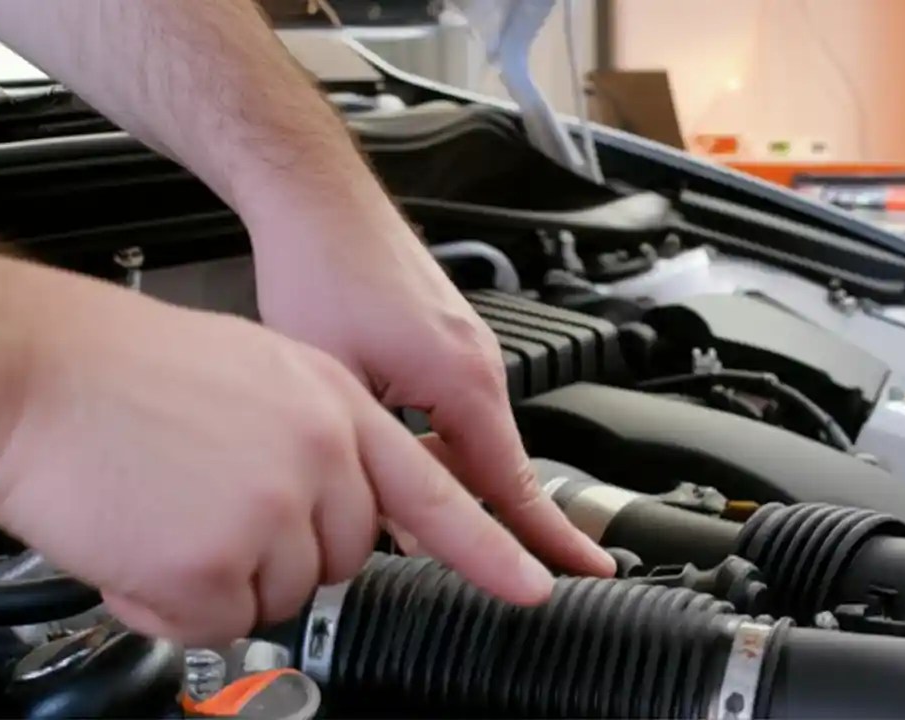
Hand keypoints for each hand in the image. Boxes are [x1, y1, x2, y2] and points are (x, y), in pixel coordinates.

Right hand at [0, 277, 555, 643]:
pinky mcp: (223, 554)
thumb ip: (312, 436)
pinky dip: (176, 603)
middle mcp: (322, 450)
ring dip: (227, 577)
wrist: (41, 367)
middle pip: (344, 558)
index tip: (532, 585)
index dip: (487, 549)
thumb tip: (325, 498)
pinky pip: (219, 620)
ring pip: (283, 594)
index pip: (433, 491)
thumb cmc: (125, 368)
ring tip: (171, 514)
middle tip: (212, 509)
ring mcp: (278, 503)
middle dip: (287, 553)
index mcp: (335, 402)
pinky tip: (145, 547)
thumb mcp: (255, 375)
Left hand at [248, 200, 614, 593]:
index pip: (514, 483)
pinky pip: (454, 407)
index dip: (550, 537)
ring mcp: (464, 347)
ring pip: (470, 436)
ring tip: (411, 505)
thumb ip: (374, 463)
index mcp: (463, 381)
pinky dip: (438, 440)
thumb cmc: (321, 270)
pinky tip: (400, 448)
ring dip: (452, 475)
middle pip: (497, 464)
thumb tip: (399, 523)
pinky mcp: (444, 337)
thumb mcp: (338, 390)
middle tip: (504, 561)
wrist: (316, 199)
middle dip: (500, 517)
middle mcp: (477, 363)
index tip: (588, 570)